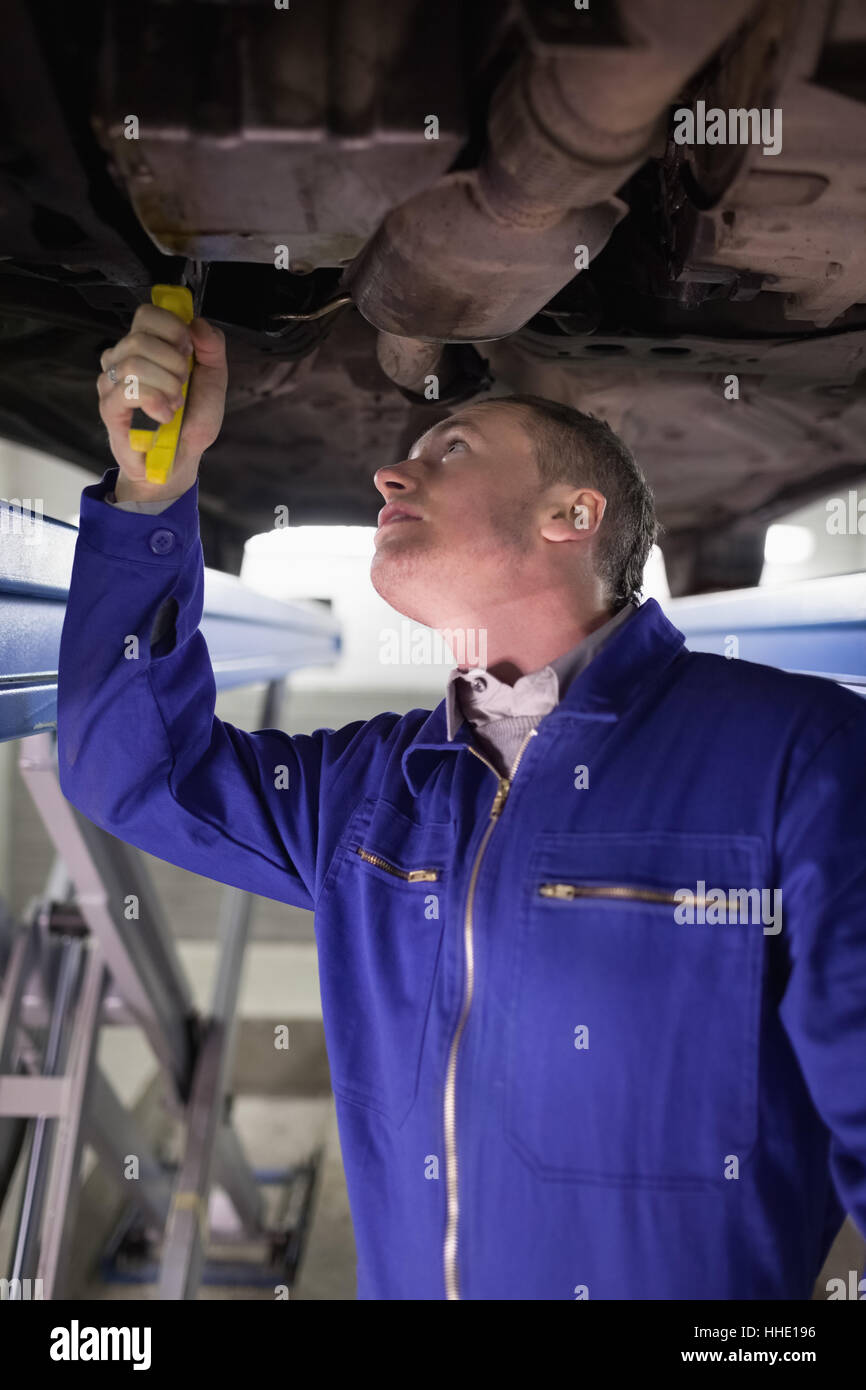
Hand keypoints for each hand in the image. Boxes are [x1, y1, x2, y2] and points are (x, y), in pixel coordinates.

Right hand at [97, 305, 226, 500]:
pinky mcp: (109, 407)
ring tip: (174, 404)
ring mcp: (111, 381)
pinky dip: (156, 403)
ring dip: (166, 386)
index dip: (172, 329)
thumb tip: (198, 324)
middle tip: (182, 386)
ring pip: (135, 363)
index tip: (188, 352)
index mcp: (146, 345)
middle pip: (140, 338)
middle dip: (174, 364)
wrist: (180, 458)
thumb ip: (212, 348)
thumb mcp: (214, 380)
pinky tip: (164, 415)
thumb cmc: (191, 420)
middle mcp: (122, 357)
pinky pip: (130, 391)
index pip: (147, 314)